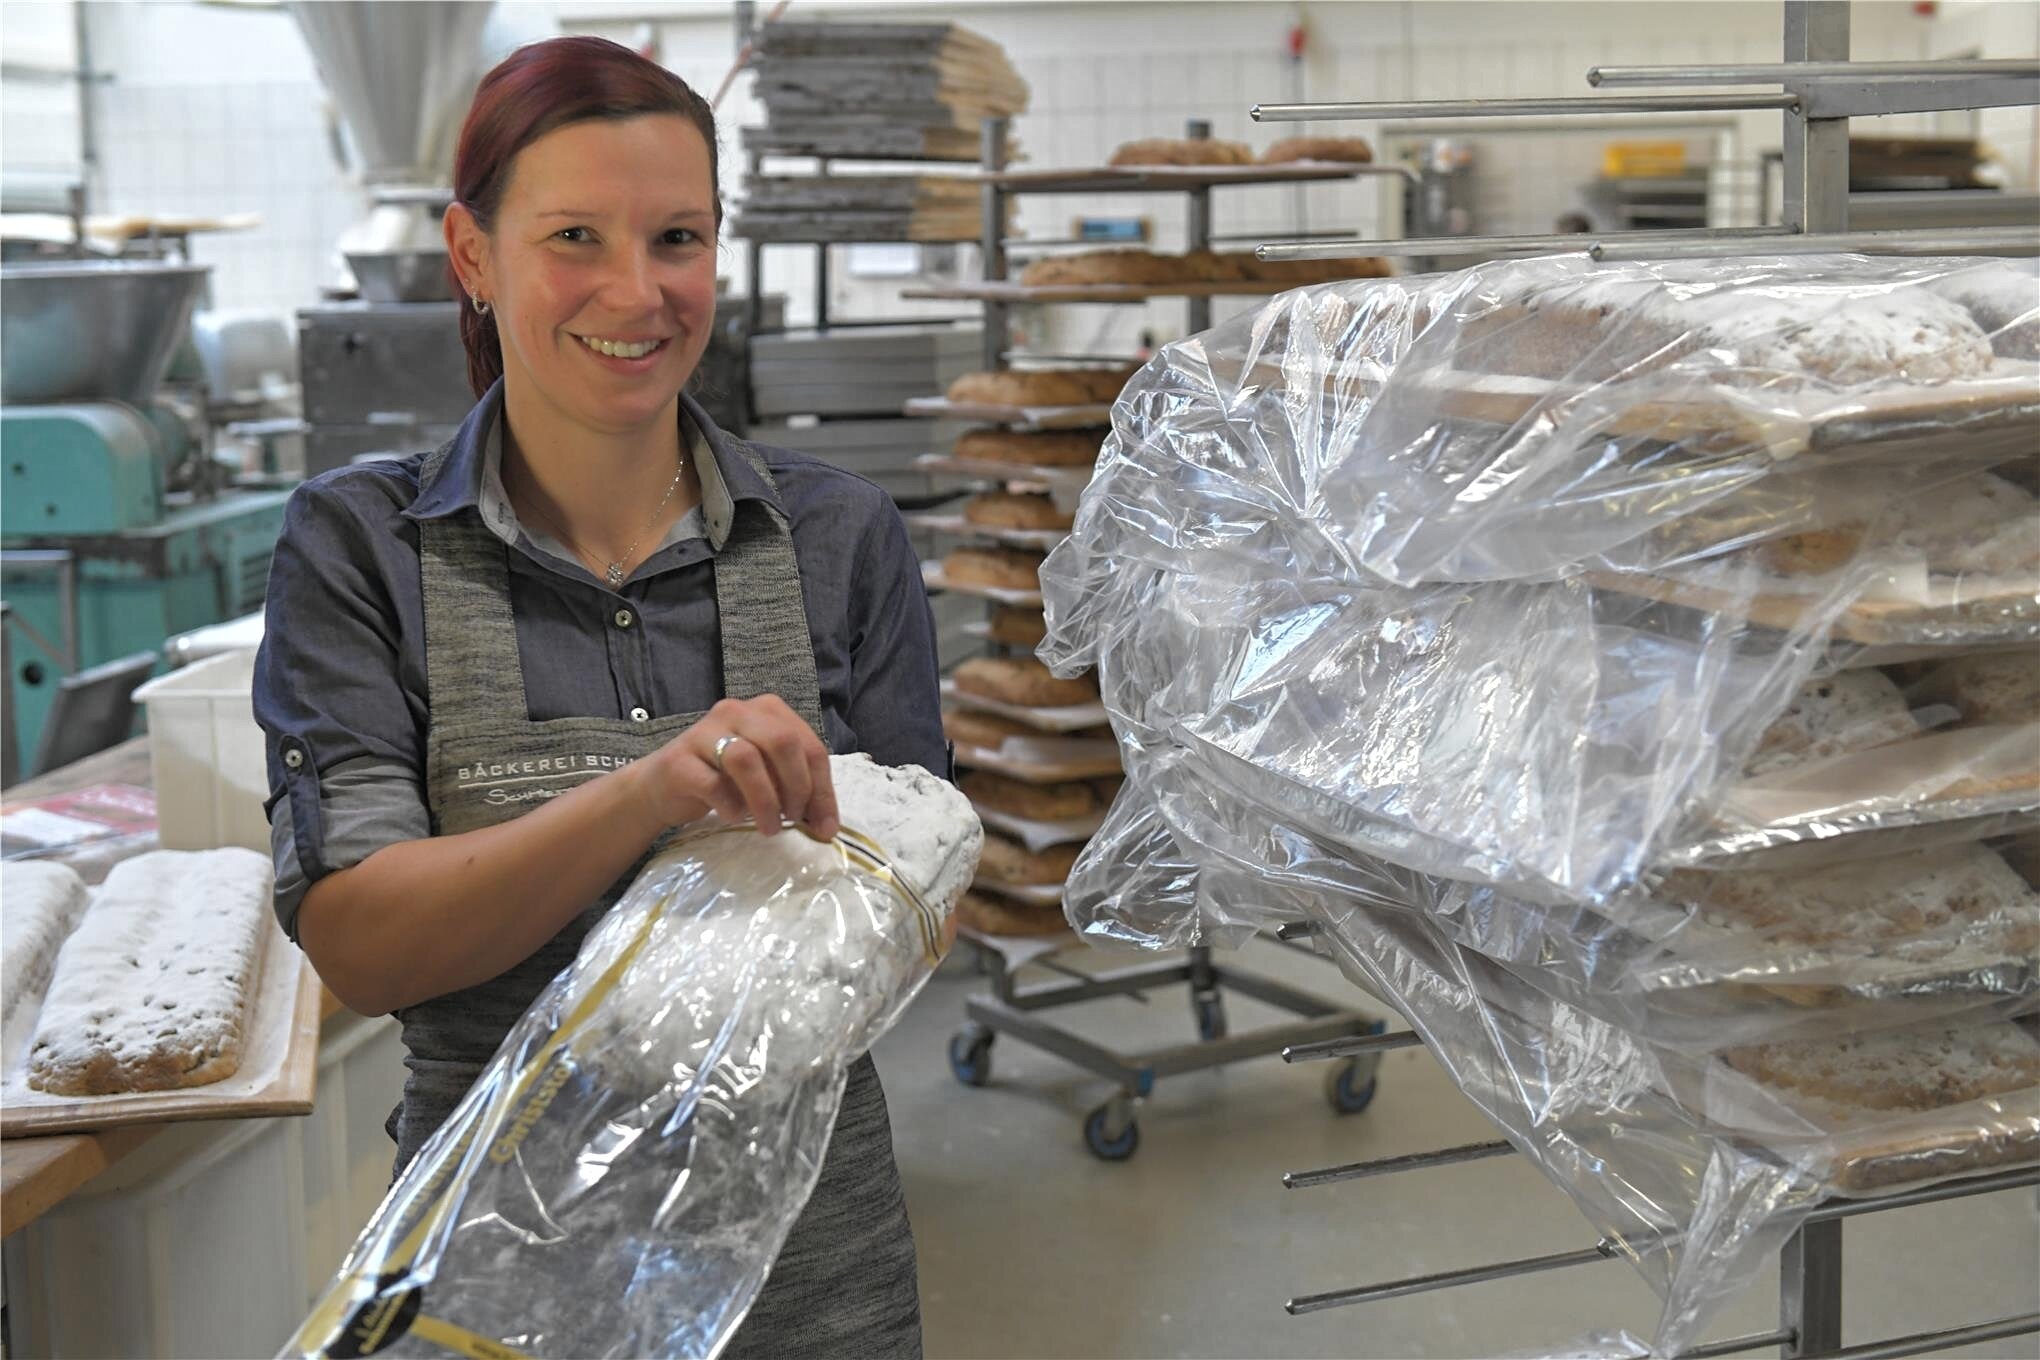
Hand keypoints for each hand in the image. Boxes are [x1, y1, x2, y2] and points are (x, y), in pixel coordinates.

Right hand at [632, 696, 838, 839]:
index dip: (822, 788)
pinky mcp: (679, 759)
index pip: (809, 745)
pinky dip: (731, 807)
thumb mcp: (766, 778)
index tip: (825, 826)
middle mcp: (737, 712)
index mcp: (767, 711)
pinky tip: (735, 817)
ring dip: (765, 800)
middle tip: (794, 819)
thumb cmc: (722, 780)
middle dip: (797, 787)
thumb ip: (796, 789)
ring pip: (746, 759)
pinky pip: (713, 783)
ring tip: (770, 827)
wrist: (661, 787)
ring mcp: (705, 732)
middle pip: (782, 742)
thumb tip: (827, 826)